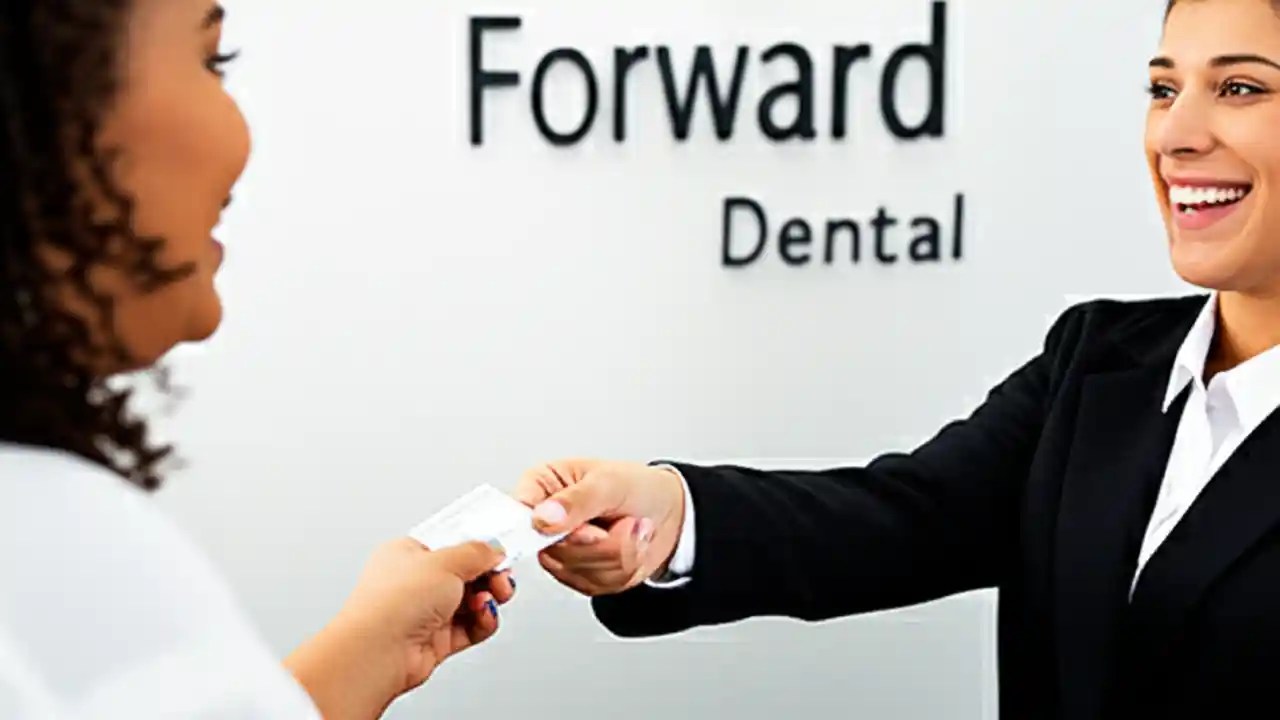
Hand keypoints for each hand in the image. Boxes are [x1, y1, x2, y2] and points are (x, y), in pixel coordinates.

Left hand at [339, 538, 515, 688]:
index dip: (477, 546)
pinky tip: (483, 616)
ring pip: (473, 601)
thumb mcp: (445, 561)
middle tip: (501, 576)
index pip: (451, 543)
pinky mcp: (436, 639)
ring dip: (487, 599)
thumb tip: (494, 549)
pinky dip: (483, 621)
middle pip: (466, 573)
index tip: (499, 548)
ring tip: (488, 599)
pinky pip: (471, 627)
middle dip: (490, 575)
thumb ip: (476, 552)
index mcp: (408, 554)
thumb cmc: (392, 603)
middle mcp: (416, 583)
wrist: (378, 652)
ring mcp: (426, 612)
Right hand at [513, 459, 685, 595]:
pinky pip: (597, 585)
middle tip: (616, 519)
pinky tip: (629, 545)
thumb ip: (575, 501)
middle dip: (597, 541)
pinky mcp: (581, 577)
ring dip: (618, 552)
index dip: (538, 529)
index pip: (516, 514)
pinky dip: (624, 567)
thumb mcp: (608, 482)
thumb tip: (544, 517)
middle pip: (551, 551)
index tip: (567, 529)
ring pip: (578, 570)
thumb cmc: (636, 486)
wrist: (670, 512)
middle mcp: (545, 524)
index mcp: (542, 489)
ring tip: (629, 527)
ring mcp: (562, 553)